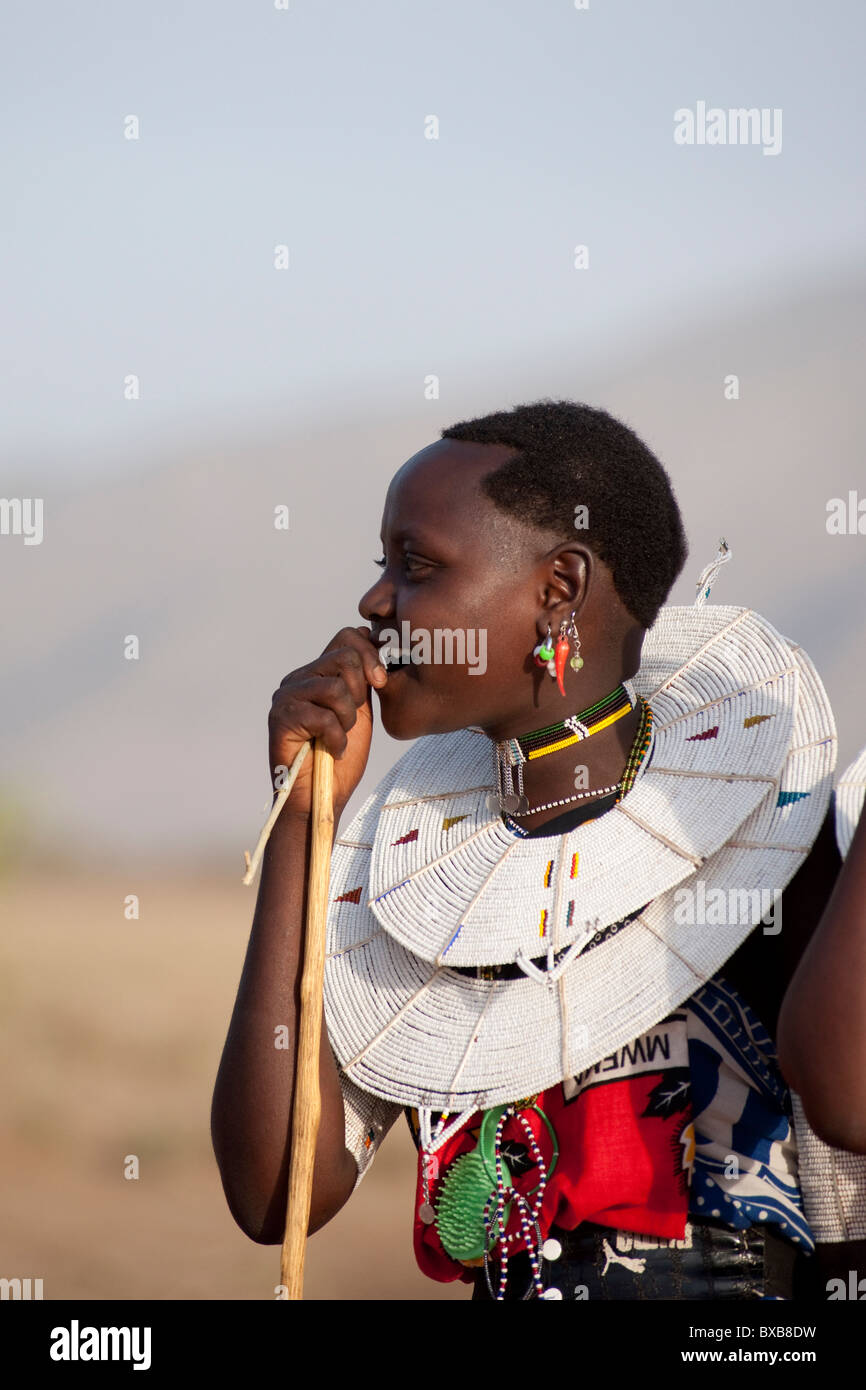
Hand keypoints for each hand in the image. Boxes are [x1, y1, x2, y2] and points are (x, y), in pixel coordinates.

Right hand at [267, 625, 388, 814]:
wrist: (320, 797)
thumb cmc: (340, 757)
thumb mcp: (359, 709)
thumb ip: (362, 676)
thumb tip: (369, 634)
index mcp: (317, 673)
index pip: (347, 636)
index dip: (370, 656)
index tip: (380, 683)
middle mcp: (298, 679)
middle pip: (345, 655)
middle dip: (359, 692)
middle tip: (350, 720)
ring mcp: (285, 696)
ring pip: (337, 687)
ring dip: (346, 720)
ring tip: (337, 737)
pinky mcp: (280, 718)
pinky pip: (324, 716)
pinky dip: (336, 739)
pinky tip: (330, 750)